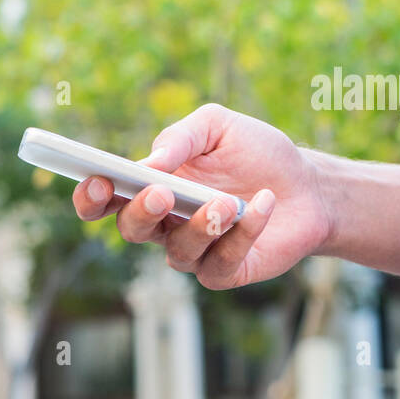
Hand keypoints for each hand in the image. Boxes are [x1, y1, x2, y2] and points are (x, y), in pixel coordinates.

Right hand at [71, 103, 333, 288]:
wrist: (308, 184)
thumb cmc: (257, 153)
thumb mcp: (218, 127)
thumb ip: (182, 137)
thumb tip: (150, 161)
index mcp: (153, 187)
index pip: (106, 200)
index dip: (92, 196)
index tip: (97, 180)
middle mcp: (167, 224)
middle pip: (133, 229)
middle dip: (142, 212)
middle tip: (162, 192)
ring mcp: (196, 251)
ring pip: (178, 251)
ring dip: (200, 225)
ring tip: (226, 203)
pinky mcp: (227, 271)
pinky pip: (221, 262)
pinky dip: (242, 233)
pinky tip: (262, 205)